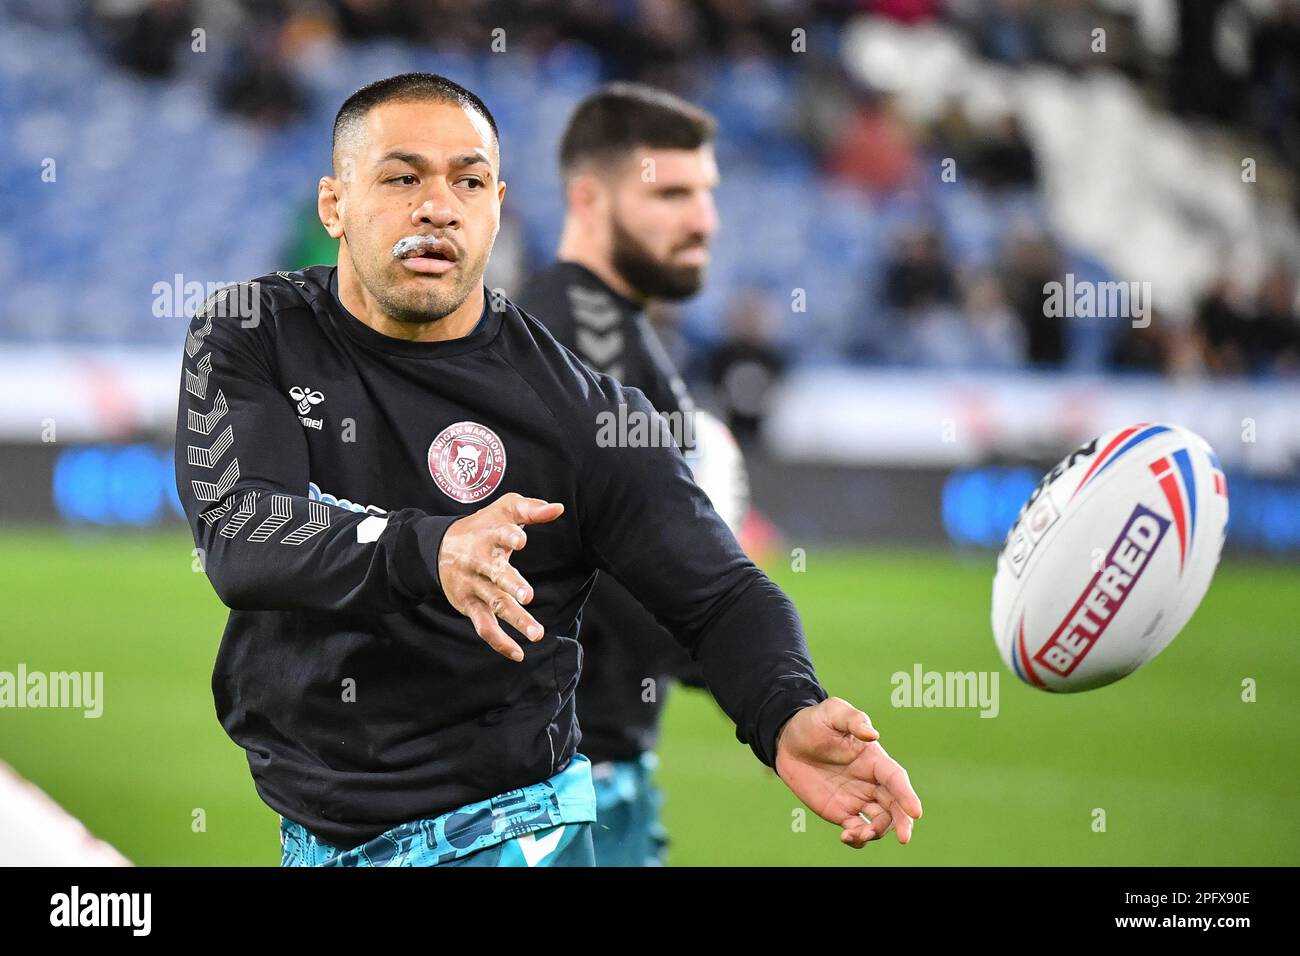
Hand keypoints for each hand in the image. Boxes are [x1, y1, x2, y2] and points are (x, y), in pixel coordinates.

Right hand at [437, 492, 563, 660]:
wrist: (437, 548)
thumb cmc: (481, 527)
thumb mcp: (502, 510)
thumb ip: (530, 509)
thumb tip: (559, 508)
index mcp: (487, 536)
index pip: (498, 534)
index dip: (508, 537)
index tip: (521, 539)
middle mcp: (478, 562)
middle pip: (495, 573)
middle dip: (511, 583)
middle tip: (527, 595)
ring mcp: (473, 586)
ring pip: (494, 603)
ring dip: (515, 619)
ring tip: (536, 633)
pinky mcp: (469, 605)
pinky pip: (484, 626)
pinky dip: (499, 642)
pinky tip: (518, 654)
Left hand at [775, 697, 921, 848]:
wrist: (787, 742)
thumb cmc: (814, 722)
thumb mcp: (832, 712)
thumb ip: (853, 719)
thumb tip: (872, 734)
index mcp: (874, 759)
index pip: (896, 778)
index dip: (907, 795)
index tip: (915, 812)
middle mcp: (870, 781)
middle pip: (894, 805)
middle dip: (902, 822)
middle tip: (903, 837)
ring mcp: (857, 798)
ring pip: (878, 821)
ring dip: (876, 832)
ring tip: (859, 833)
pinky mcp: (841, 812)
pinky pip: (856, 829)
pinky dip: (858, 839)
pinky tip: (847, 837)